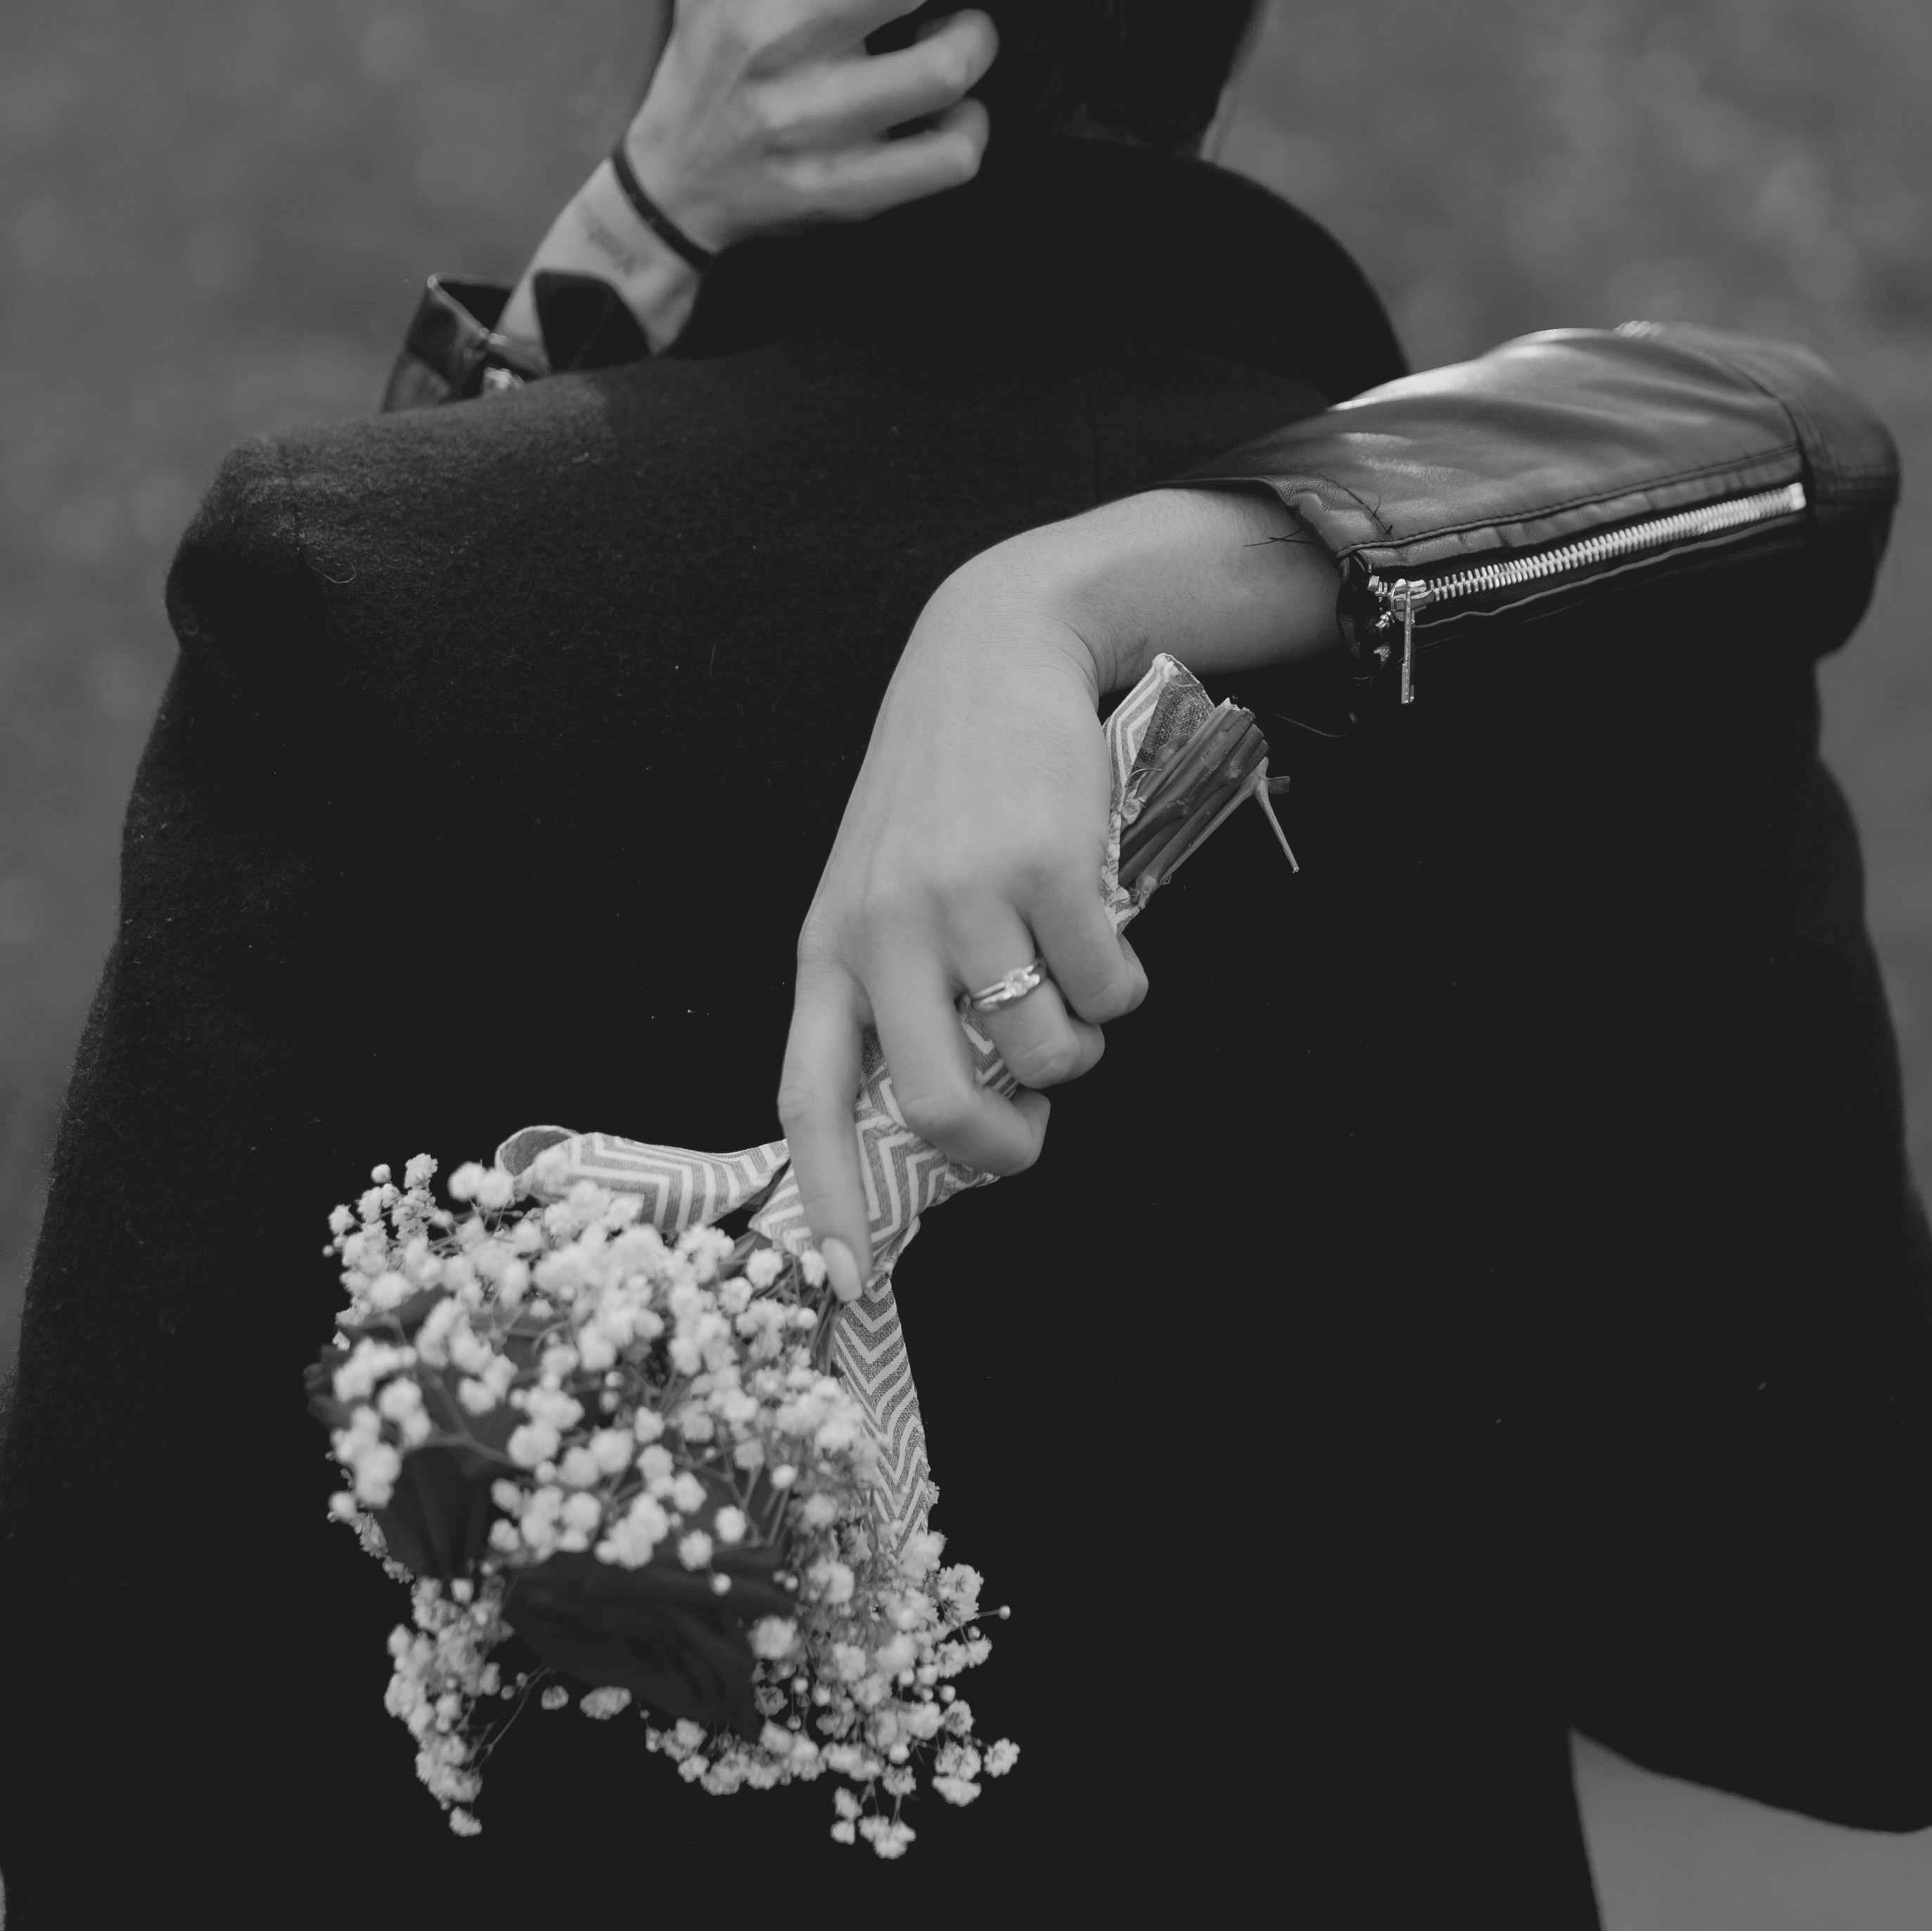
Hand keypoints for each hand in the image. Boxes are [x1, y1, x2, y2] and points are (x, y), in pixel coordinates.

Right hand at [625, 0, 995, 249]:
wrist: (678, 183)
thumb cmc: (719, 40)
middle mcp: (771, 44)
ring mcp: (808, 125)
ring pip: (941, 70)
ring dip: (975, 41)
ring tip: (964, 31)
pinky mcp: (841, 191)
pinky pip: (948, 158)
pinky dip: (971, 128)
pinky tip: (957, 110)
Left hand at [779, 549, 1147, 1294]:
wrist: (992, 649)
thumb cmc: (942, 791)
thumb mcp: (880, 886)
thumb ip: (895, 992)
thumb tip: (950, 1121)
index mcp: (829, 948)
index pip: (807, 1099)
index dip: (828, 1202)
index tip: (845, 1281)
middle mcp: (886, 931)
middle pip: (938, 1106)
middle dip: (1003, 1148)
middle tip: (1032, 1132)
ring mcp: (968, 899)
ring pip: (1045, 1055)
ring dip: (1078, 1048)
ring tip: (1069, 985)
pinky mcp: (1052, 870)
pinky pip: (1111, 994)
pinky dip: (1124, 985)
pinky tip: (1103, 925)